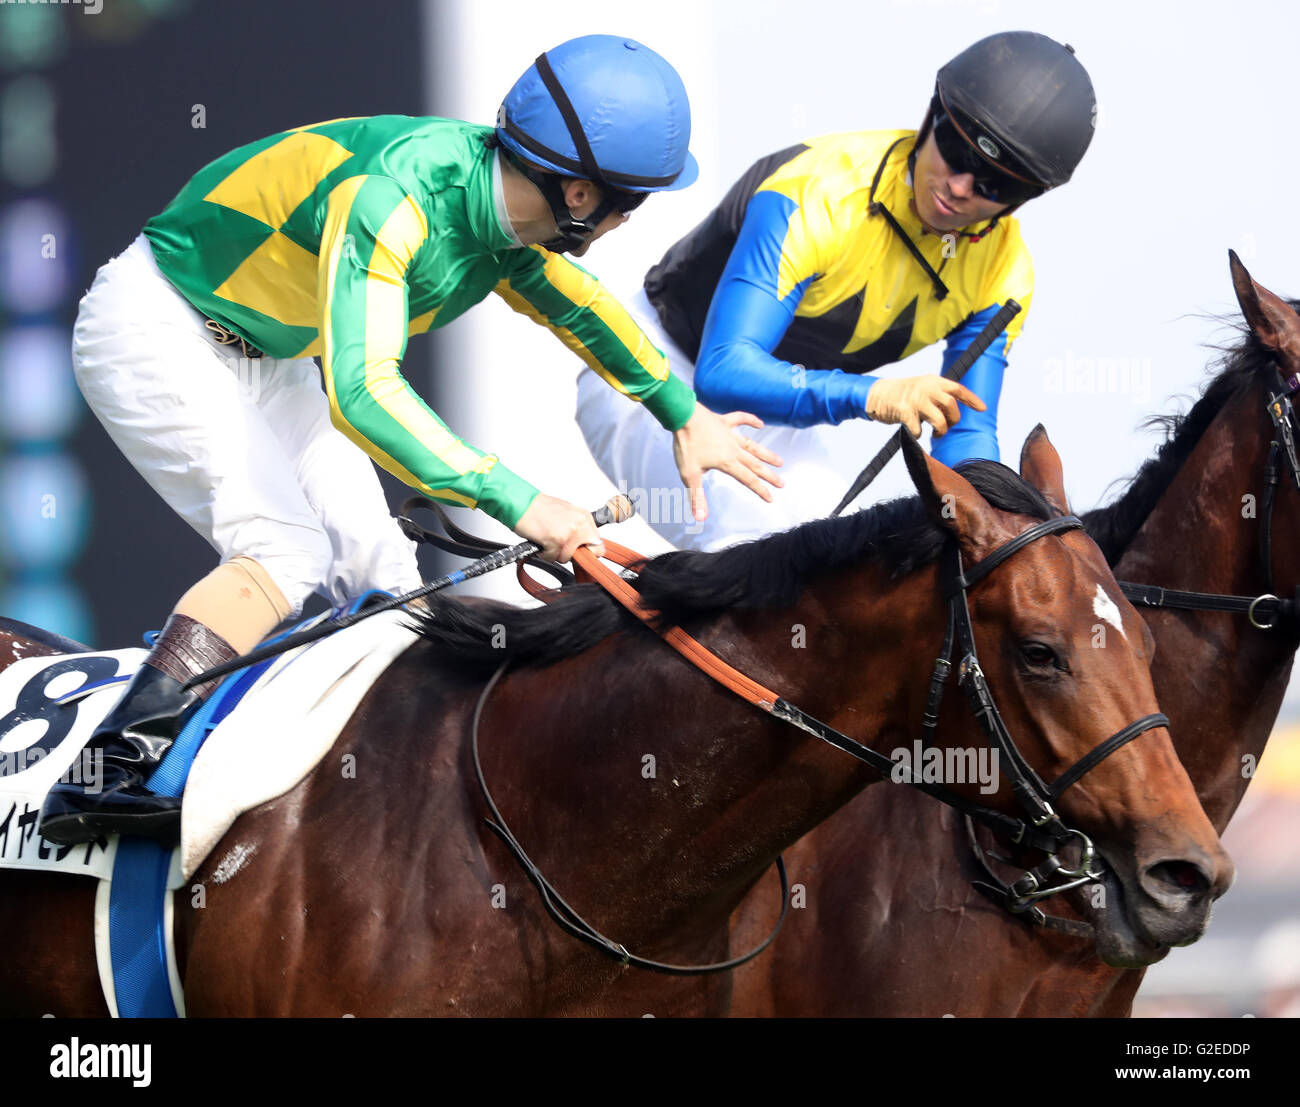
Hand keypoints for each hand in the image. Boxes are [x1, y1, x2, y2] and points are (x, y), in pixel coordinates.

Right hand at [514, 494, 603, 562]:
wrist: (521, 503)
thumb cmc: (538, 508)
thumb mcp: (565, 514)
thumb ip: (577, 528)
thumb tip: (582, 544)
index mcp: (583, 517)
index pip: (598, 544)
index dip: (588, 552)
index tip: (581, 553)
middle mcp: (579, 524)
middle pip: (586, 555)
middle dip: (572, 554)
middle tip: (560, 546)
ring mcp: (569, 533)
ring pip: (566, 558)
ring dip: (554, 553)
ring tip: (546, 539)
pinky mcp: (557, 540)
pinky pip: (552, 557)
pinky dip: (544, 553)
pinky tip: (540, 541)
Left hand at [671, 403, 783, 521]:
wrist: (683, 416)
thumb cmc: (686, 445)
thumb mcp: (689, 474)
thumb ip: (697, 496)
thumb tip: (700, 518)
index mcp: (727, 462)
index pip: (747, 479)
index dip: (760, 490)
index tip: (771, 498)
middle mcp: (733, 449)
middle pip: (755, 465)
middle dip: (769, 475)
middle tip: (782, 483)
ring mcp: (730, 434)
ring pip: (752, 446)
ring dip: (766, 454)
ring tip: (780, 461)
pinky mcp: (724, 421)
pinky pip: (740, 419)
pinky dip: (751, 420)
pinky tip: (760, 424)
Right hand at [865, 375, 985, 437]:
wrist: (877, 394)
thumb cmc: (902, 395)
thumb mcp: (923, 388)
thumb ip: (937, 396)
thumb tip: (952, 414)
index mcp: (933, 381)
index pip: (958, 390)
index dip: (972, 400)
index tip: (983, 409)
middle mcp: (927, 388)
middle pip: (952, 407)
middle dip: (952, 421)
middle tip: (945, 427)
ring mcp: (916, 399)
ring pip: (940, 421)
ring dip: (940, 431)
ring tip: (935, 433)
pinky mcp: (905, 411)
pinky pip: (919, 430)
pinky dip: (917, 435)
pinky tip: (913, 431)